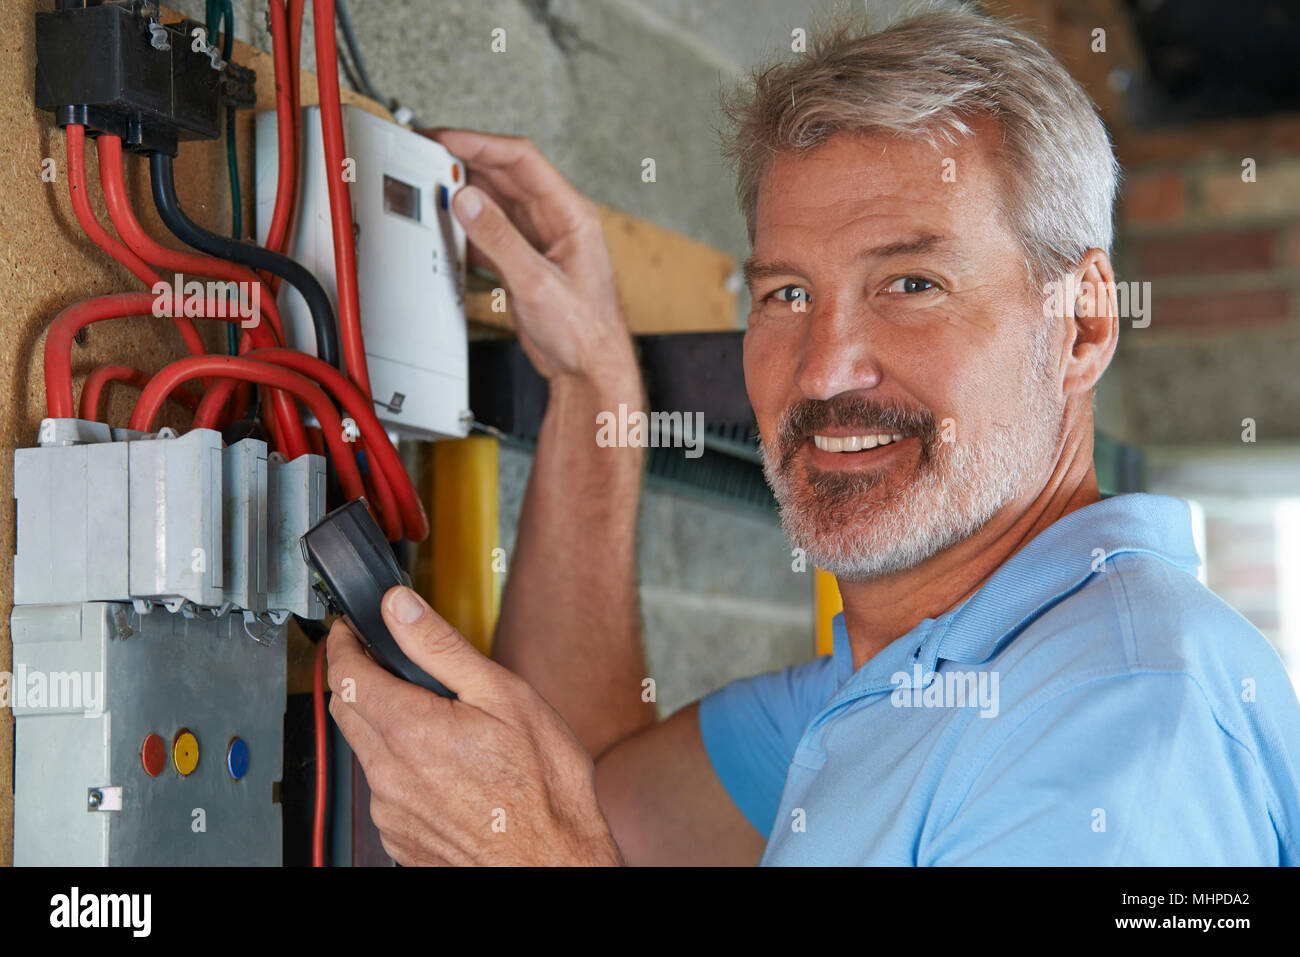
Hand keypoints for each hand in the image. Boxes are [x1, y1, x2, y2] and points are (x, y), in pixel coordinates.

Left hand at [326, 585, 623, 865]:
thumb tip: (400, 608)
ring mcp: (391, 812)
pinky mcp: (401, 839)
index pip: (345, 674)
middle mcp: (388, 774)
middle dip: (355, 679)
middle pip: (346, 711)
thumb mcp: (503, 695)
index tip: (350, 629)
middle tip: (382, 661)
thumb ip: (441, 647)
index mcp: (409, 730)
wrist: (552, 862)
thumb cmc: (543, 787)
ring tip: (435, 719)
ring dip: (383, 726)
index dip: (344, 643)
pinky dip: (402, 768)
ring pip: (367, 752)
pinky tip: (445, 766)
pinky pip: (386, 791)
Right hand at [419, 128, 637, 390]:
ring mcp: (538, 239)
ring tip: (432, 184)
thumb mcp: (537, 282)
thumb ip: (500, 240)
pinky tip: (448, 225)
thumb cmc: (584, 331)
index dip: (481, 143)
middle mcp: (555, 220)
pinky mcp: (524, 260)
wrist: (589, 369)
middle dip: (466, 161)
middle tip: (428, 155)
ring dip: (464, 192)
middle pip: (504, 174)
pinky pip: (490, 230)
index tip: (446, 139)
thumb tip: (468, 200)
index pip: (521, 159)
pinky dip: (467, 225)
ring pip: (494, 200)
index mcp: (570, 214)